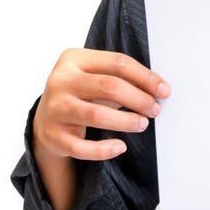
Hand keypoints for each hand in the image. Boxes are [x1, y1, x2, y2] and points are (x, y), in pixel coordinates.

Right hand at [33, 48, 170, 161]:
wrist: (45, 119)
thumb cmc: (82, 93)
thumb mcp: (96, 76)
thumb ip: (122, 77)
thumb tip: (158, 89)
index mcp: (73, 59)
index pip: (117, 63)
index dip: (145, 77)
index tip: (164, 90)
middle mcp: (60, 81)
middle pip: (109, 86)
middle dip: (138, 98)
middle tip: (155, 109)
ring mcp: (54, 109)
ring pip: (96, 115)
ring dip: (126, 121)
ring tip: (142, 124)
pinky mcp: (52, 136)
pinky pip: (81, 147)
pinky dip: (104, 149)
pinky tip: (120, 147)